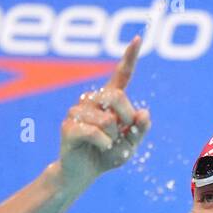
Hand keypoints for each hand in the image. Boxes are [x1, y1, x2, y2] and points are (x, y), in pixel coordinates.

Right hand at [58, 34, 151, 189]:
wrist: (83, 173)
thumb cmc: (107, 155)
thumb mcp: (131, 144)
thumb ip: (140, 129)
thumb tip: (143, 113)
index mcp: (109, 100)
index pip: (121, 75)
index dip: (129, 57)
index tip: (138, 39)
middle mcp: (92, 100)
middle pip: (117, 97)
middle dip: (126, 120)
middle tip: (121, 136)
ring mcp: (77, 111)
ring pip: (108, 119)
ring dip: (113, 138)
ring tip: (106, 144)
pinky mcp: (68, 126)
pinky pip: (96, 133)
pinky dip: (104, 145)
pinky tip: (100, 148)